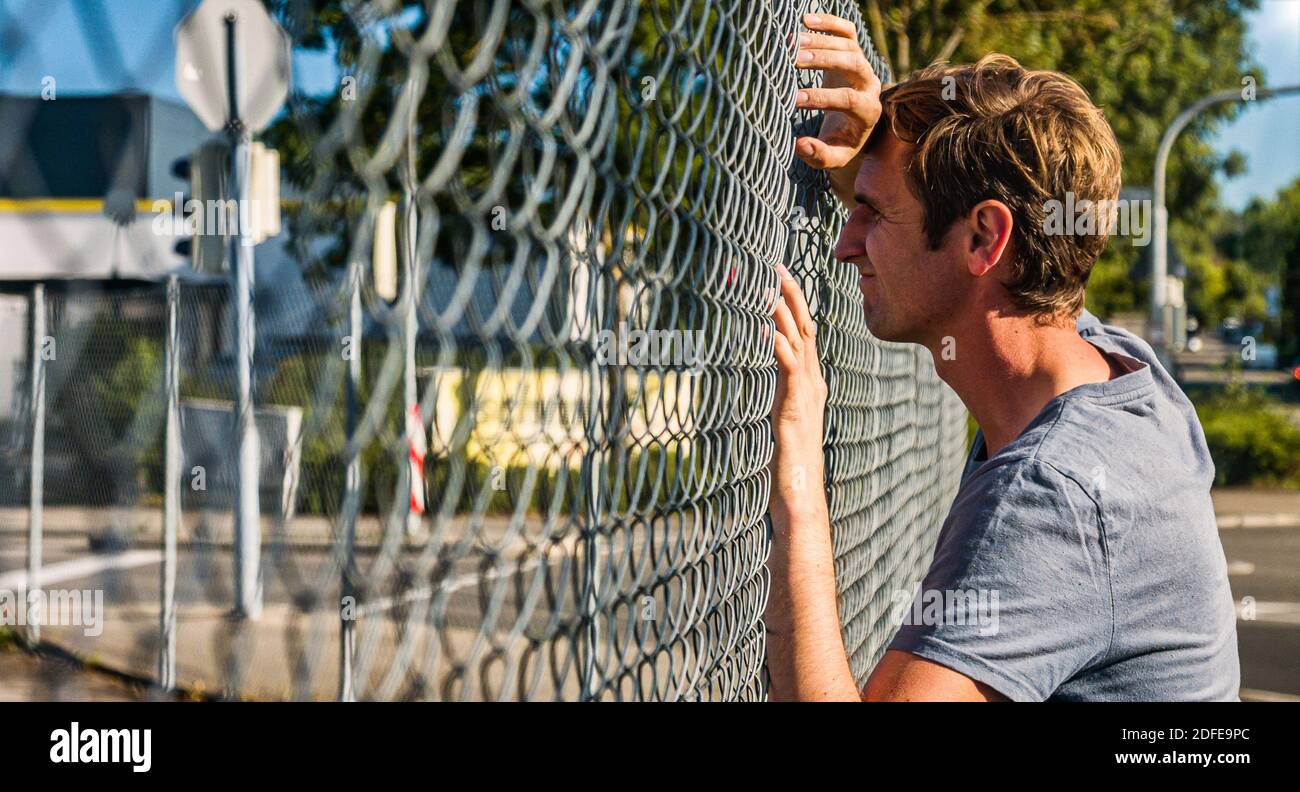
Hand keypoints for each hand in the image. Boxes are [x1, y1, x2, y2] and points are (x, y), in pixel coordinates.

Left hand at [768, 264, 828, 524]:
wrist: (800, 492)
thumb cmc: (790, 461)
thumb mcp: (786, 417)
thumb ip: (783, 393)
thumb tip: (775, 373)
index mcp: (809, 383)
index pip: (804, 334)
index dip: (794, 304)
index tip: (780, 278)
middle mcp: (812, 384)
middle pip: (804, 329)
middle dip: (792, 296)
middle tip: (778, 267)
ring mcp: (805, 395)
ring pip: (799, 345)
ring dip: (785, 315)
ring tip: (773, 289)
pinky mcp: (794, 409)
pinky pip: (790, 373)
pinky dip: (781, 350)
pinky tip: (770, 332)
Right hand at [793, 14, 883, 204]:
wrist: (851, 125)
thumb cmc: (840, 143)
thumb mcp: (834, 157)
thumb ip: (820, 156)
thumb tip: (799, 145)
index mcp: (868, 112)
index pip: (850, 100)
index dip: (823, 98)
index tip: (794, 100)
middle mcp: (870, 85)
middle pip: (854, 64)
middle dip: (825, 60)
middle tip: (795, 60)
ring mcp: (863, 65)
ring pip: (848, 45)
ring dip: (820, 41)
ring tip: (790, 42)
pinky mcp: (854, 51)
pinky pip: (847, 31)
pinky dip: (829, 22)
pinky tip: (805, 20)